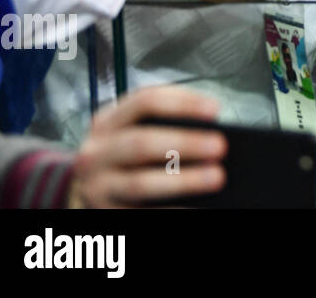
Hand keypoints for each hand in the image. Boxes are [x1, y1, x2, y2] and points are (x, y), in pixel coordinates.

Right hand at [68, 86, 226, 207]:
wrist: (94, 190)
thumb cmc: (128, 155)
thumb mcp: (134, 130)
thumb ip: (164, 125)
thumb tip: (211, 131)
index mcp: (107, 122)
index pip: (144, 101)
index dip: (182, 103)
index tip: (215, 109)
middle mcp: (95, 152)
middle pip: (141, 142)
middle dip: (184, 143)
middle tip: (221, 146)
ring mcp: (97, 186)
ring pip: (140, 183)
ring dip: (184, 180)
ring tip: (217, 177)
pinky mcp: (106, 214)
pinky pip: (145, 213)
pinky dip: (175, 210)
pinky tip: (200, 206)